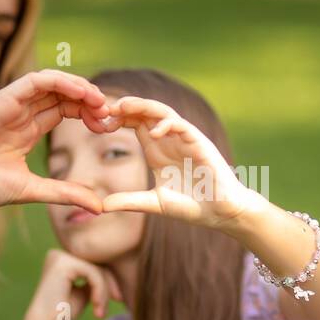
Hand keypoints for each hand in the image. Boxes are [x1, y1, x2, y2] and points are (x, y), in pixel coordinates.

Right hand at [0, 69, 116, 213]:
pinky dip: (60, 81)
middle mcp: (20, 114)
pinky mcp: (1, 99)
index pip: (65, 111)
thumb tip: (100, 206)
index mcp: (26, 131)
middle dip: (90, 101)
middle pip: (63, 95)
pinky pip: (35, 80)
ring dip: (80, 88)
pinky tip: (80, 92)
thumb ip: (65, 192)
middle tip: (110, 115)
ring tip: (100, 102)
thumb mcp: (32, 190)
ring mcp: (11, 104)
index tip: (109, 128)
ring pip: (53, 83)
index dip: (89, 114)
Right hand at [22, 249, 122, 319]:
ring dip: (104, 291)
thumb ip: (95, 278)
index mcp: (62, 258)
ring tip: (101, 311)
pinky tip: (96, 305)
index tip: (117, 298)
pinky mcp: (63, 263)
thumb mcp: (84, 291)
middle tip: (118, 301)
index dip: (109, 279)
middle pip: (97, 262)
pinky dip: (99, 289)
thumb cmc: (63, 314)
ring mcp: (59, 256)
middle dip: (110, 283)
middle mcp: (58, 253)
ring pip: (97, 268)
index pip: (94, 262)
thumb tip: (114, 269)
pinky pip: (92, 272)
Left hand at [99, 96, 260, 228]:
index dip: (117, 119)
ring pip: (162, 112)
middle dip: (125, 107)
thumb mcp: (154, 203)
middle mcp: (169, 139)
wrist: (221, 212)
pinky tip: (152, 132)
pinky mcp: (199, 142)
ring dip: (143, 107)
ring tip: (123, 106)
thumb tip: (100, 206)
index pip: (135, 123)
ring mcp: (184, 139)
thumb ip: (129, 201)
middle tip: (105, 107)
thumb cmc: (193, 206)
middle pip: (145, 112)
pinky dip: (167, 124)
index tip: (97, 122)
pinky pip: (182, 125)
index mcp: (157, 149)